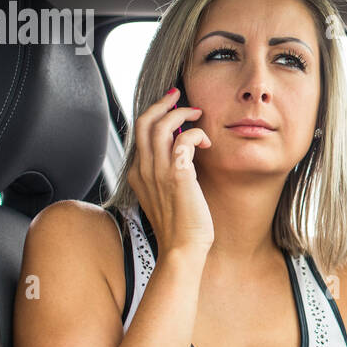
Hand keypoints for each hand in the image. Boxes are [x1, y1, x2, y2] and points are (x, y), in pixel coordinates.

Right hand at [126, 86, 215, 255]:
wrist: (182, 250)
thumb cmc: (181, 226)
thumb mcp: (168, 195)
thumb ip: (169, 172)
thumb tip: (182, 153)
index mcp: (139, 173)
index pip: (139, 132)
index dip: (154, 113)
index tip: (170, 105)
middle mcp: (144, 170)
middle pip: (144, 121)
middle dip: (162, 103)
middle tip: (179, 96)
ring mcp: (158, 173)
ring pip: (160, 126)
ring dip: (181, 113)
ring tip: (197, 113)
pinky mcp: (177, 177)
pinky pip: (184, 140)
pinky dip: (196, 133)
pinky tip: (207, 142)